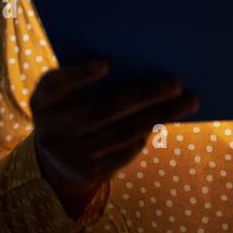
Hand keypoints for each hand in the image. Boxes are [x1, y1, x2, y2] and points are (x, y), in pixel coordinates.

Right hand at [29, 60, 198, 219]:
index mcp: (42, 101)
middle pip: (102, 110)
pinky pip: (126, 151)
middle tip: (176, 82)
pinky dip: (149, 133)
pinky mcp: (90, 173)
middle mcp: (52, 130)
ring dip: (159, 115)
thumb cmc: (73, 108)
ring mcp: (70, 156)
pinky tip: (169, 118)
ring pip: (122, 133)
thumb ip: (89, 77)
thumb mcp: (68, 94)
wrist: (58, 160)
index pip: (55, 85)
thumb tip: (143, 59)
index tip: (106, 63)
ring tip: (189, 101)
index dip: (78, 74)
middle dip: (143, 95)